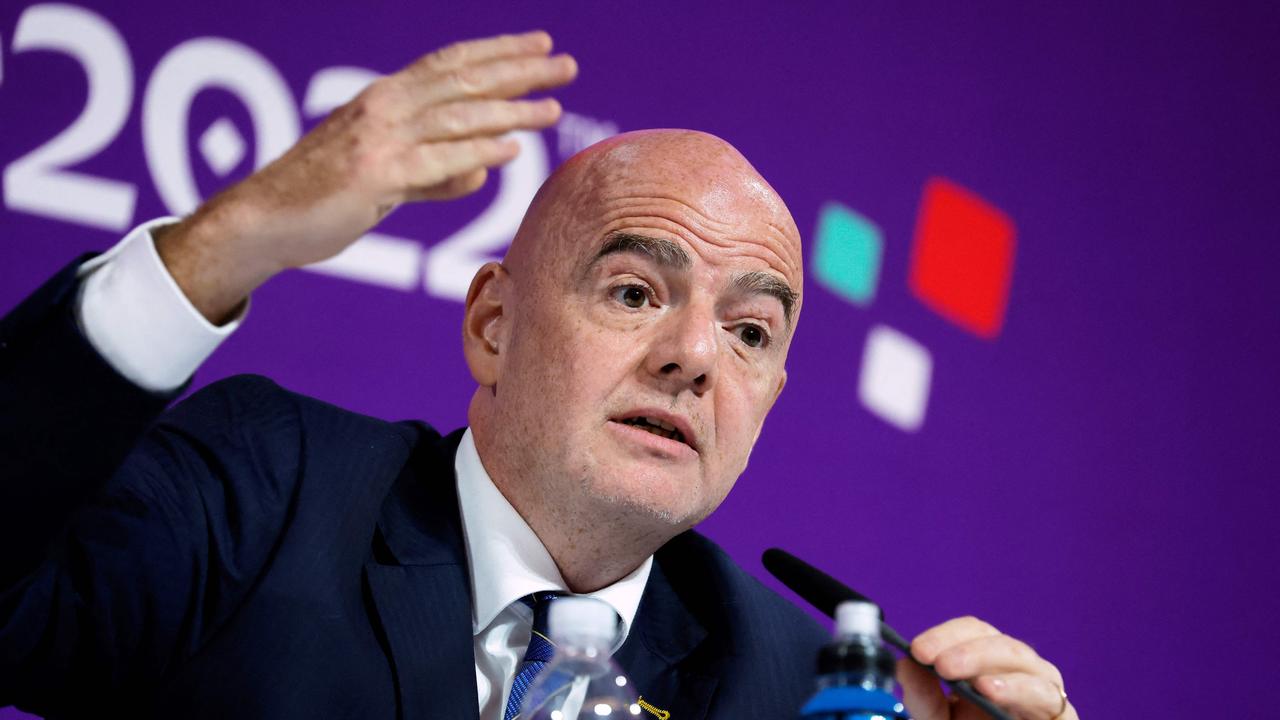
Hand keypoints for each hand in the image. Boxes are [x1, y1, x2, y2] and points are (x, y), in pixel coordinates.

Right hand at [156, 31, 575, 322]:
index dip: (498, 51)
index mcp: (383, 98)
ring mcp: (378, 139)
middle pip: (463, 79)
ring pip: (456, 116)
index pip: (450, 63)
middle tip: (566, 64)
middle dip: (519, 70)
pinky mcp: (374, 176)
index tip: (540, 43)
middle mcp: (383, 107)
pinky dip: (476, 153)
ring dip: (509, 111)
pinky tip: (509, 151)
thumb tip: (480, 172)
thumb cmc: (320, 199)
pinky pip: (436, 161)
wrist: (261, 222)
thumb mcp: (385, 178)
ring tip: (552, 109)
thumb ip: (434, 174)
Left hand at [897, 616, 1075, 719]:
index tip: (918, 650)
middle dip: (967, 649)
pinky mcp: (1062, 714)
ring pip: (1023, 660)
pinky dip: (1019, 689)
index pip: (972, 632)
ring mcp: (1042, 690)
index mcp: (988, 665)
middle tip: (938, 664)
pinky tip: (991, 691)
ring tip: (968, 679)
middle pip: (998, 641)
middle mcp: (1018, 671)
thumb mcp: (939, 719)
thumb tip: (904, 664)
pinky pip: (1047, 694)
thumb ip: (923, 698)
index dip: (946, 635)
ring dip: (992, 665)